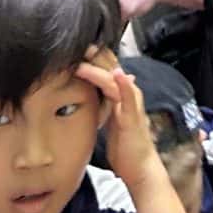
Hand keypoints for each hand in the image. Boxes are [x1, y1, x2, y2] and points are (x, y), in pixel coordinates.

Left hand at [77, 54, 158, 182]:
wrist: (139, 167)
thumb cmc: (124, 145)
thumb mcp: (110, 119)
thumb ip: (105, 103)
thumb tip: (95, 90)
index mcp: (120, 93)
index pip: (106, 67)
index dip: (92, 57)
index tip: (73, 48)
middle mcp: (127, 93)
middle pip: (110, 66)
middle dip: (93, 56)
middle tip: (74, 45)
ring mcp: (131, 103)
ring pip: (114, 79)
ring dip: (98, 69)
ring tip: (82, 61)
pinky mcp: (132, 116)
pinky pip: (128, 97)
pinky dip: (124, 84)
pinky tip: (119, 75)